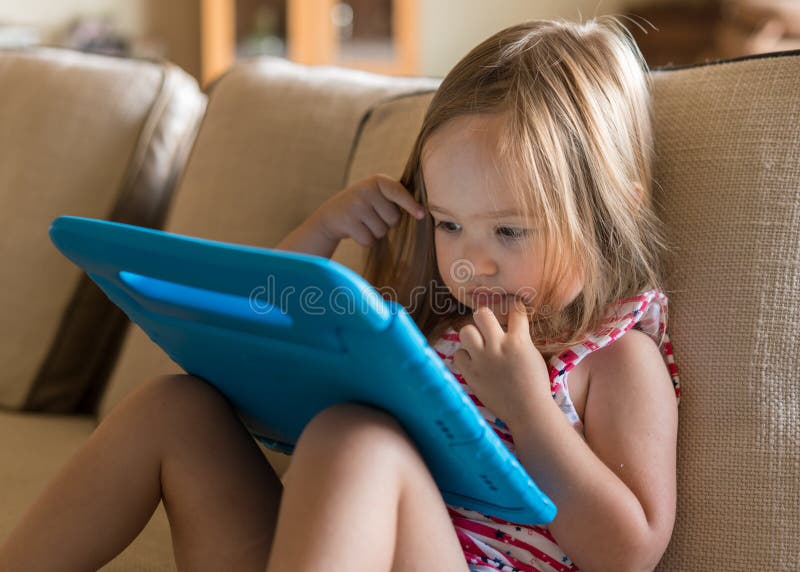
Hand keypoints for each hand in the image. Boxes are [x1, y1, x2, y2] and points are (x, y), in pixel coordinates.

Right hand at [313, 174, 424, 247]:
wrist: (331, 215)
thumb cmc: (364, 206)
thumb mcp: (377, 195)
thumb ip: (396, 198)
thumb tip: (422, 212)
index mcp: (377, 180)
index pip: (398, 192)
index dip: (411, 205)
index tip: (421, 214)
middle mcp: (366, 190)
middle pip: (393, 218)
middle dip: (387, 223)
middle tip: (372, 217)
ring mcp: (355, 206)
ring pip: (381, 231)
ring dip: (375, 233)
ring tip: (363, 223)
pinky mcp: (347, 222)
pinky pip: (369, 240)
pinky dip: (366, 241)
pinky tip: (356, 231)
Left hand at [453, 299, 551, 429]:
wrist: (528, 411)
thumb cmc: (535, 385)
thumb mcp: (532, 355)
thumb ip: (520, 339)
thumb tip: (509, 328)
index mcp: (519, 340)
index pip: (515, 310)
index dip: (513, 308)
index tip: (511, 310)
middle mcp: (498, 346)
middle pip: (482, 314)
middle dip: (485, 318)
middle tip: (487, 328)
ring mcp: (482, 360)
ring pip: (465, 331)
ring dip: (472, 336)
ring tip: (478, 345)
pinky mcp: (471, 374)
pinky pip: (458, 354)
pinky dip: (464, 357)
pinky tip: (473, 362)